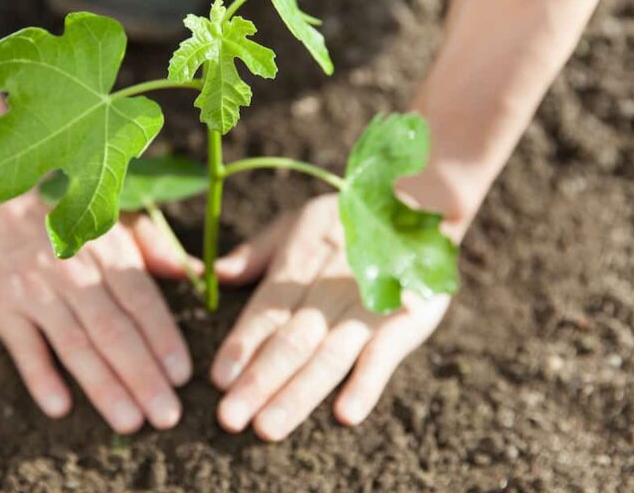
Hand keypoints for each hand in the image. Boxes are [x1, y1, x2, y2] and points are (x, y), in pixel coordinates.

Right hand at [0, 191, 192, 433]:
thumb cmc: (67, 224)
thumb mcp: (114, 225)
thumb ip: (155, 250)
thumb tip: (197, 271)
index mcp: (108, 253)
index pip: (141, 301)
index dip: (163, 339)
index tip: (183, 377)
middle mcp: (74, 272)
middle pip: (114, 330)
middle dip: (143, 376)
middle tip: (166, 416)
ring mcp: (36, 289)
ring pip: (75, 344)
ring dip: (103, 386)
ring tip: (129, 421)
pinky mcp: (0, 304)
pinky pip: (23, 345)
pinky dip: (41, 376)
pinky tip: (60, 407)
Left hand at [210, 194, 457, 441]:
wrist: (420, 206)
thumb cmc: (345, 221)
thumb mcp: (296, 222)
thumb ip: (256, 253)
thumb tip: (214, 274)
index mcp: (298, 265)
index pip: (265, 311)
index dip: (242, 345)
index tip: (217, 379)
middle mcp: (328, 290)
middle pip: (291, 341)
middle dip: (259, 381)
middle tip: (230, 419)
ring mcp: (368, 309)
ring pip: (329, 356)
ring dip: (299, 394)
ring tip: (269, 427)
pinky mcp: (405, 321)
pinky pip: (384, 356)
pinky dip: (367, 384)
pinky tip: (347, 415)